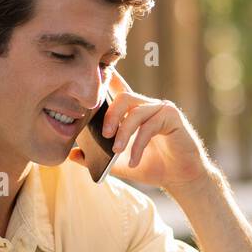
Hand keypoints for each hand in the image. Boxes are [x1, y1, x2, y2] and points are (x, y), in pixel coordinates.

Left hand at [67, 67, 212, 192]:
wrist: (180, 179)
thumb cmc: (152, 167)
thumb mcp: (119, 164)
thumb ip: (98, 158)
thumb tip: (71, 155)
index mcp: (134, 111)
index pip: (118, 88)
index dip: (107, 77)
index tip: (93, 72)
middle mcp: (148, 105)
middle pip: (124, 96)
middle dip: (110, 115)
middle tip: (104, 135)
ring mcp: (161, 109)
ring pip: (135, 111)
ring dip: (123, 132)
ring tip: (116, 151)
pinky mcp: (173, 117)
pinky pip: (150, 126)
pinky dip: (138, 145)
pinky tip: (134, 161)